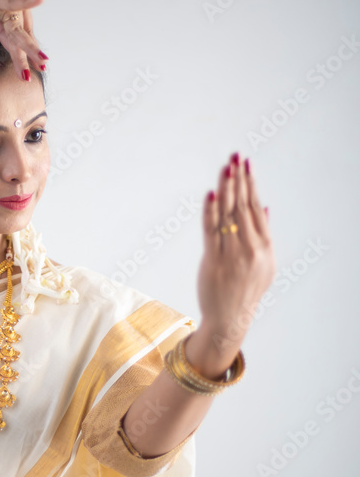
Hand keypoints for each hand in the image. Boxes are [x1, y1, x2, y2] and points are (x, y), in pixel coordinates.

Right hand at [0, 0, 46, 79]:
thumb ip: (4, 31)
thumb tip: (15, 47)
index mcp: (17, 2)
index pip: (25, 31)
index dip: (30, 49)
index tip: (38, 66)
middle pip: (23, 32)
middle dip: (30, 53)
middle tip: (42, 68)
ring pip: (17, 28)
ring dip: (24, 49)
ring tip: (33, 66)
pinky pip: (13, 2)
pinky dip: (28, 2)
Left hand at [188, 152, 276, 374]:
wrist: (230, 319)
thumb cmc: (244, 290)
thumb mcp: (263, 264)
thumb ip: (262, 234)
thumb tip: (264, 207)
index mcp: (264, 247)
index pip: (256, 208)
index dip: (250, 185)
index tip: (246, 165)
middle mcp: (251, 249)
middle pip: (243, 207)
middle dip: (238, 180)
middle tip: (235, 157)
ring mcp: (233, 255)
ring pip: (228, 216)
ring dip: (226, 189)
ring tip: (226, 167)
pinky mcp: (214, 262)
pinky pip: (212, 232)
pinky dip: (211, 212)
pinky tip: (211, 194)